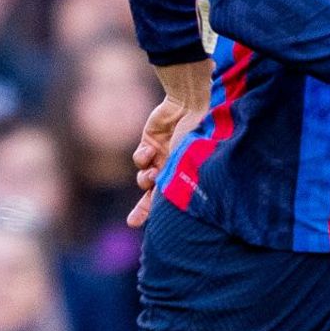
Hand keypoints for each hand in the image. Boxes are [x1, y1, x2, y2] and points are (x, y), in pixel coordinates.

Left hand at [127, 59, 213, 226]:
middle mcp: (174, 168)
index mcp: (188, 175)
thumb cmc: (197, 135)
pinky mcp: (149, 143)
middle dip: (143, 209)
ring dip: (145, 180)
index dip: (157, 214)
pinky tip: (149, 152)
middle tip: (133, 222)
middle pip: (155, 195)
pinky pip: (139, 159)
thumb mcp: (187, 163)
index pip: (172, 200)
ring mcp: (161, 156)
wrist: (190, 103)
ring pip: (144, 178)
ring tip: (152, 174)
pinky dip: (141, 159)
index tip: (140, 226)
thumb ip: (173, 183)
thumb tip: (159, 204)